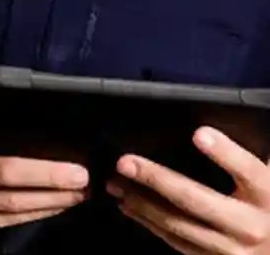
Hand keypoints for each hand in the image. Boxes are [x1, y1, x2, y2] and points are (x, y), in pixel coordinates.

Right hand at [0, 104, 90, 237]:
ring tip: (77, 193)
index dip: (40, 168)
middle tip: (83, 180)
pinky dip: (35, 214)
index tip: (73, 164)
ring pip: (11, 209)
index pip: (0, 163)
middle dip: (52, 185)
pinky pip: (7, 222)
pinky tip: (54, 206)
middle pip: (9, 188)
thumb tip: (26, 110)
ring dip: (50, 202)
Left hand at [109, 126, 269, 253]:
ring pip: (178, 224)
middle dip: (156, 179)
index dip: (225, 153)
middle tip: (126, 162)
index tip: (198, 133)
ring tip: (116, 183)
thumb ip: (250, 158)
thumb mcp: (268, 178)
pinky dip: (149, 223)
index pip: (248, 170)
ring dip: (141, 203)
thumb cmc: (269, 204)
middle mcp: (250, 225)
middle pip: (197, 200)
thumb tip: (213, 128)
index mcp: (268, 195)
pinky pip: (176, 242)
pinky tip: (129, 206)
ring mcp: (231, 248)